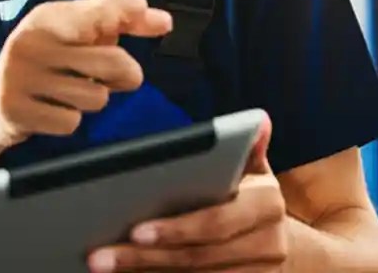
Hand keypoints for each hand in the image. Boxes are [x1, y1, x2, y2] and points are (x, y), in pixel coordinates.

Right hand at [0, 0, 172, 147]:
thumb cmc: (45, 64)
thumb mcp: (73, 36)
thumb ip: (116, 23)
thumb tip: (163, 21)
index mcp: (47, 18)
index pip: (99, 11)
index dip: (129, 13)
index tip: (151, 15)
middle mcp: (32, 42)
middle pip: (112, 62)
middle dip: (123, 75)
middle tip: (109, 77)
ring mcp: (20, 77)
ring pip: (95, 97)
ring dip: (92, 100)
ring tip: (70, 92)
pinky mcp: (16, 109)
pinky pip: (71, 122)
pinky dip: (68, 120)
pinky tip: (51, 110)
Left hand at [88, 113, 289, 271]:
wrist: (279, 240)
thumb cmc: (248, 194)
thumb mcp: (252, 168)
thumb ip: (246, 146)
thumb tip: (259, 120)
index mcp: (267, 205)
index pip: (215, 222)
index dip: (175, 229)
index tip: (134, 231)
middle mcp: (270, 244)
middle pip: (196, 257)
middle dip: (143, 257)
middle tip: (98, 256)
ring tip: (103, 266)